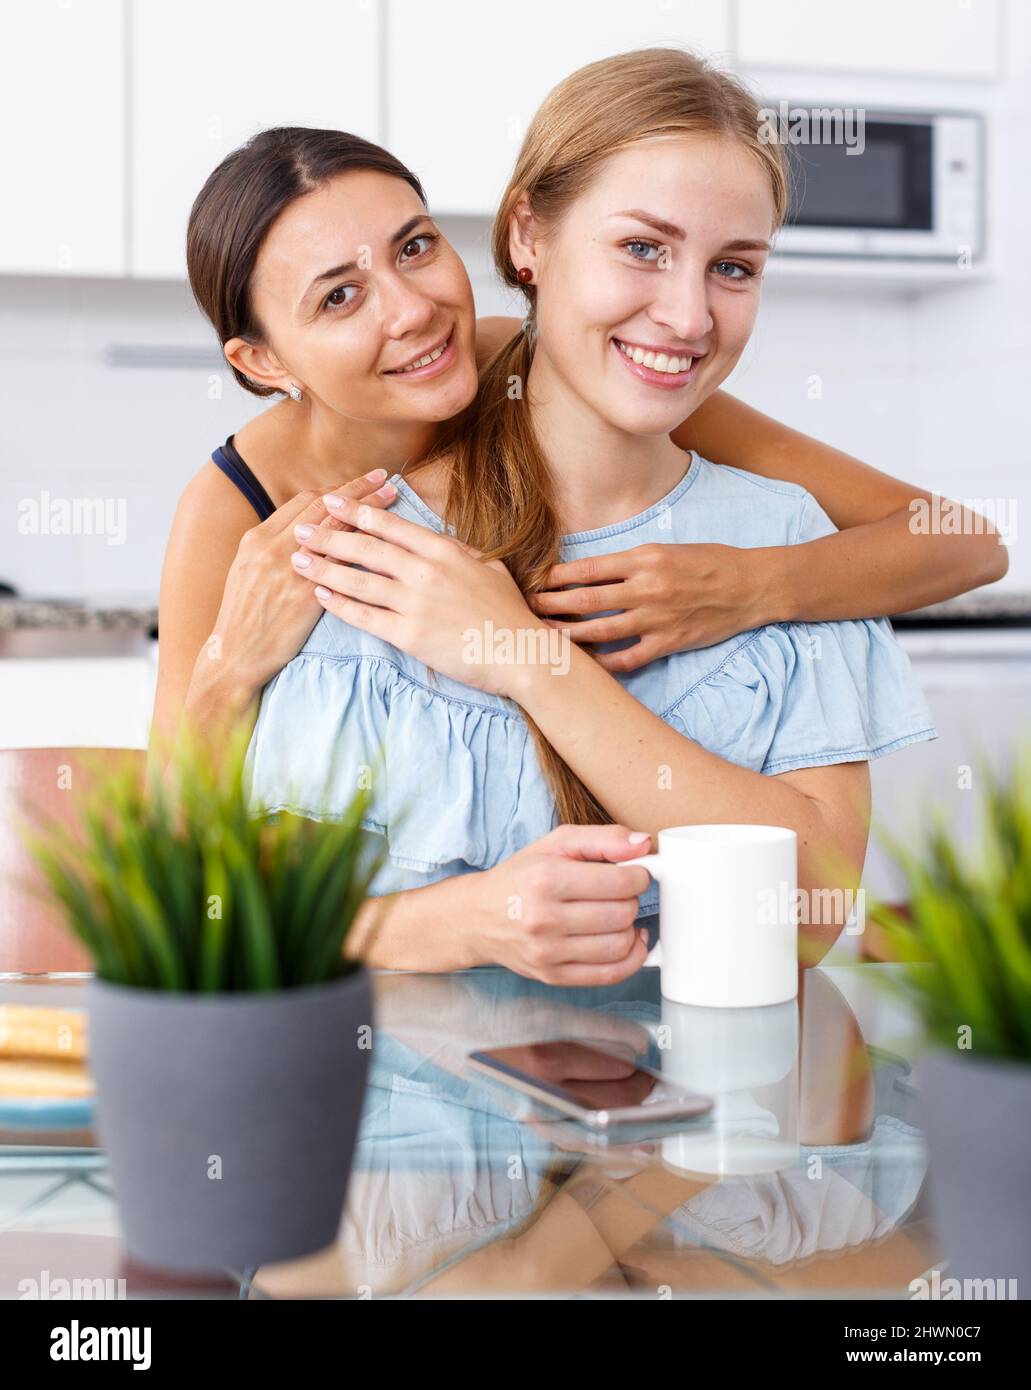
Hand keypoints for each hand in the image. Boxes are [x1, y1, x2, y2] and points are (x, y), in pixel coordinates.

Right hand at [187, 471, 397, 707]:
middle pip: (324, 507)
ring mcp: (289, 571)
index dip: (337, 490)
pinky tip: (387, 542)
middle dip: (358, 491)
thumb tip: (304, 533)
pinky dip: (365, 547)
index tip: (360, 482)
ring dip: (368, 511)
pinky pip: (342, 565)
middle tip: (385, 479)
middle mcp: (272, 548)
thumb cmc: (244, 619)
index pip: (306, 501)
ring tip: (393, 498)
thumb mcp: (248, 573)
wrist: (234, 656)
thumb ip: (273, 549)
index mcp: (258, 539)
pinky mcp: (305, 597)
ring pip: (336, 529)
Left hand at [292, 495, 546, 696]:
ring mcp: (415, 603)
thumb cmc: (506, 611)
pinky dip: (338, 604)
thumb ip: (455, 549)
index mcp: (443, 550)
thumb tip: (431, 536)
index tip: (330, 500)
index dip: (356, 511)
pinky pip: (364, 616)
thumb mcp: (487, 566)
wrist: (519, 652)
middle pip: (365, 548)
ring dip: (324, 567)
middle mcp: (425, 572)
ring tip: (298, 558)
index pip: (390, 525)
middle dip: (328, 535)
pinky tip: (320, 594)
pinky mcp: (410, 635)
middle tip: (302, 528)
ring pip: (358, 580)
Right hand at [466, 824, 653, 985]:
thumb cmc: (521, 876)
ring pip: (619, 945)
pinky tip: (628, 942)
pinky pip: (610, 975)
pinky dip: (631, 959)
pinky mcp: (552, 976)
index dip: (639, 877)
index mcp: (546, 879)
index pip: (620, 883)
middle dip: (632, 901)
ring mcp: (547, 952)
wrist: (478, 916)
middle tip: (621, 894)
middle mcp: (544, 918)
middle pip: (621, 914)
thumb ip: (604, 838)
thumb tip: (643, 843)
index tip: (635, 874)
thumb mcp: (557, 844)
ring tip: (618, 916)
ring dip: (630, 929)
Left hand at [527, 542, 761, 672]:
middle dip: (550, 605)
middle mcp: (647, 588)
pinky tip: (583, 663)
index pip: (588, 569)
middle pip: (585, 600)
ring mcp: (657, 619)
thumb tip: (588, 572)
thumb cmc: (708, 562)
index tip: (535, 580)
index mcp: (644, 559)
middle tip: (525, 610)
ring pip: (599, 631)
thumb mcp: (666, 549)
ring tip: (543, 636)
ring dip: (567, 634)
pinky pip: (627, 658)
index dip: (556, 577)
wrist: (750, 587)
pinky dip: (602, 662)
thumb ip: (629, 562)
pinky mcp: (668, 643)